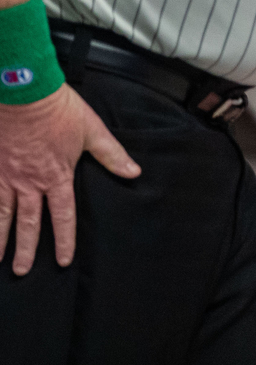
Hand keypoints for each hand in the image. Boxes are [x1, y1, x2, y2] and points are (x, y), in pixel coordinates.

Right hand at [0, 83, 139, 274]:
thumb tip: (133, 171)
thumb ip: (111, 155)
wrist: (25, 94)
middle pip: (29, 222)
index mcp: (57, 176)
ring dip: (0, 240)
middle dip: (27, 249)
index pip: (63, 215)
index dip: (64, 239)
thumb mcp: (92, 131)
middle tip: (23, 271)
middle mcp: (30, 183)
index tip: (63, 260)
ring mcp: (7, 177)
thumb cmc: (60, 110)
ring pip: (2, 216)